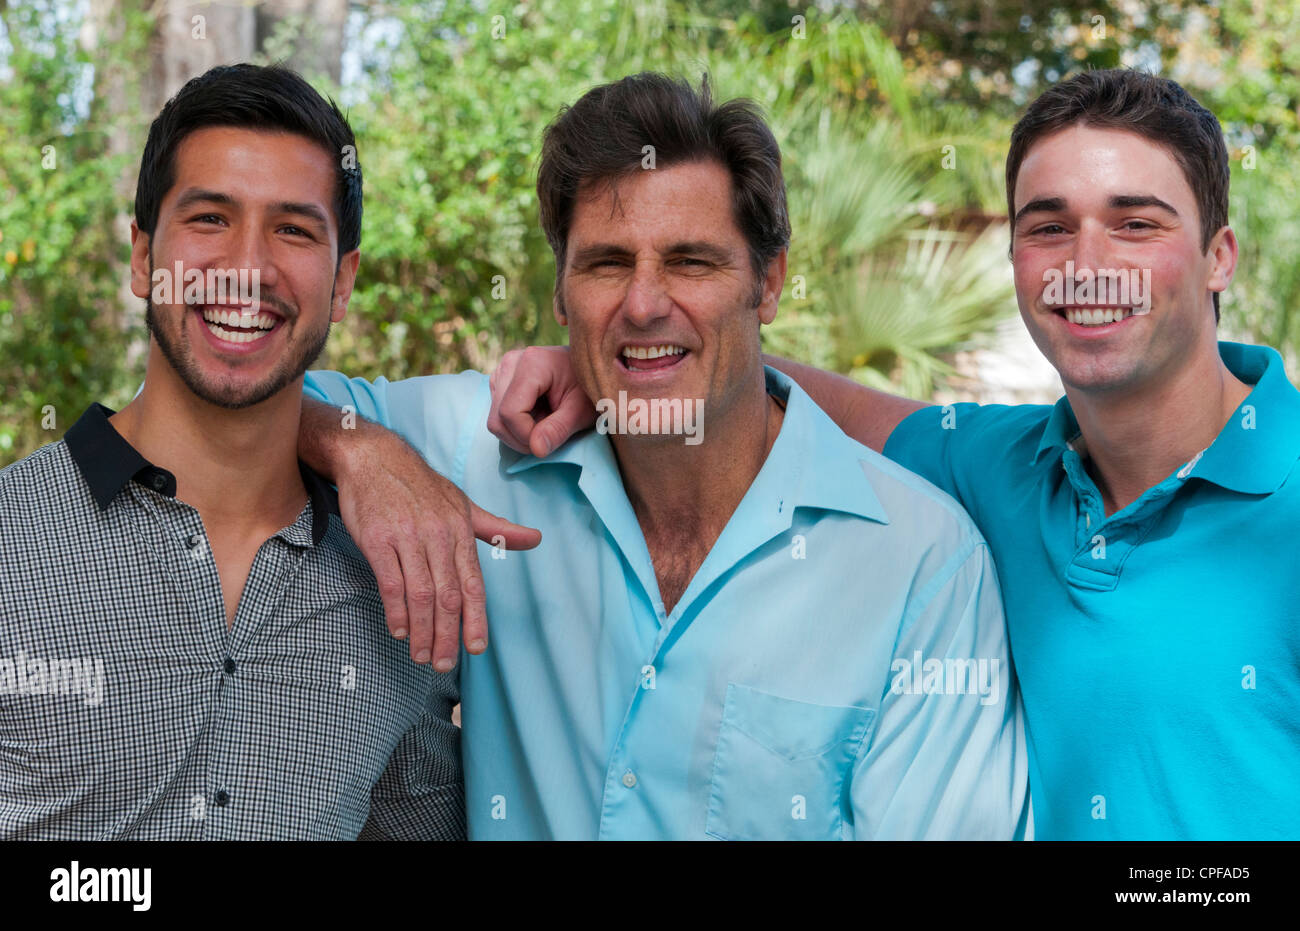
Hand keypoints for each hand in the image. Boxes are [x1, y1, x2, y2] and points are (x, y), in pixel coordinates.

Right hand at [337, 435, 540, 670]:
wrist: (374, 458)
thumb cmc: (421, 485)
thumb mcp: (463, 503)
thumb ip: (496, 528)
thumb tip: (535, 539)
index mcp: (461, 531)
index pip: (473, 584)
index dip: (476, 619)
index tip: (476, 648)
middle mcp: (437, 536)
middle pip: (448, 596)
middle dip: (448, 636)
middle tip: (442, 664)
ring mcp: (407, 537)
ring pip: (421, 594)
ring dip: (422, 631)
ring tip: (421, 655)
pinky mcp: (377, 538)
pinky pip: (390, 582)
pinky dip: (396, 610)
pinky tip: (399, 629)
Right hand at [488, 346, 596, 455]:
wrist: (588, 371)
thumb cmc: (587, 389)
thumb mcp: (581, 411)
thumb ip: (558, 429)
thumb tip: (536, 450)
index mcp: (531, 363)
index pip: (510, 412)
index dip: (526, 435)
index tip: (549, 439)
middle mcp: (510, 363)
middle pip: (498, 418)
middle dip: (521, 438)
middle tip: (548, 436)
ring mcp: (502, 371)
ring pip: (495, 420)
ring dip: (518, 433)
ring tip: (545, 423)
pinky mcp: (499, 382)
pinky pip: (497, 415)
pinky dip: (514, 425)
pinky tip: (536, 416)